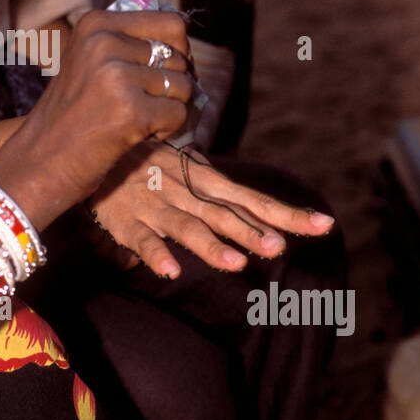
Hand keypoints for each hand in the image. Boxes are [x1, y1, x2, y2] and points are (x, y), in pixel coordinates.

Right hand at [0, 8, 193, 228]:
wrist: (38, 164)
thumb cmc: (68, 118)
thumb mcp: (90, 64)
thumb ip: (128, 47)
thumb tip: (186, 48)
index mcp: (96, 24)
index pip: (172, 23)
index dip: (179, 52)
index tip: (163, 74)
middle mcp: (104, 42)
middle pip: (180, 58)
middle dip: (174, 86)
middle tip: (146, 107)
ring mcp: (116, 75)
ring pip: (184, 86)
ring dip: (171, 109)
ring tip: (138, 122)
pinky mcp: (131, 110)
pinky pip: (179, 114)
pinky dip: (168, 130)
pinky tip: (139, 136)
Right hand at [88, 141, 334, 277]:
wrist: (94, 148)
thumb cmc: (147, 162)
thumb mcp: (188, 169)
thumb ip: (223, 195)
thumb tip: (268, 221)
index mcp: (204, 180)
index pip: (252, 200)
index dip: (287, 214)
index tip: (325, 225)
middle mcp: (185, 192)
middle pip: (225, 215)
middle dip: (252, 231)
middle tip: (280, 247)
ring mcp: (156, 207)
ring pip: (187, 228)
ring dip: (211, 245)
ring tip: (236, 264)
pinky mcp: (126, 222)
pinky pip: (142, 240)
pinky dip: (155, 254)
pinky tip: (170, 271)